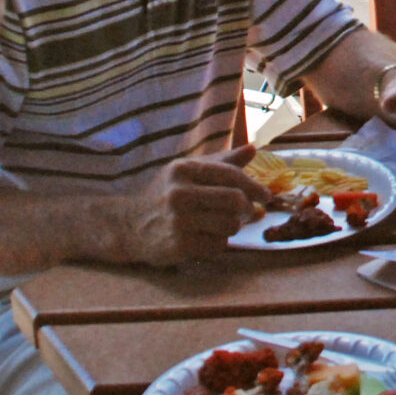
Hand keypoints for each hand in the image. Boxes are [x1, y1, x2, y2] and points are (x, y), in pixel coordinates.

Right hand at [123, 146, 274, 265]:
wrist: (128, 226)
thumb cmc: (165, 195)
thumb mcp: (188, 172)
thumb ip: (222, 162)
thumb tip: (253, 149)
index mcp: (183, 169)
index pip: (230, 175)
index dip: (254, 186)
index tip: (267, 196)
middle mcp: (179, 193)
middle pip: (235, 201)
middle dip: (248, 209)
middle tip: (251, 213)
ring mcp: (178, 220)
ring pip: (230, 224)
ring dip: (234, 226)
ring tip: (223, 224)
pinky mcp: (179, 245)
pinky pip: (218, 244)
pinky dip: (220, 242)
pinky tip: (207, 237)